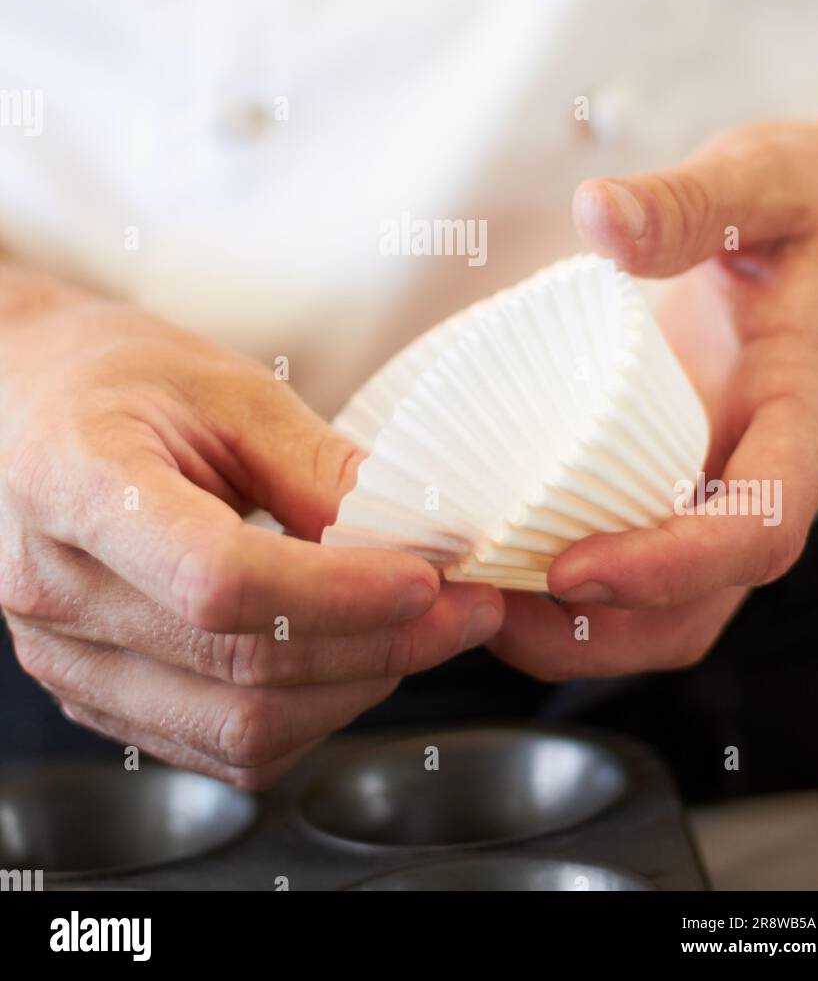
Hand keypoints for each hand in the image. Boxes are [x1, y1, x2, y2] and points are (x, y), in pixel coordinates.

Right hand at [0, 278, 503, 783]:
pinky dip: (307, 714)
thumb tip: (421, 540)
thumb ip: (322, 471)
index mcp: (77, 482)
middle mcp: (55, 589)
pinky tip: (347, 655)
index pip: (218, 581)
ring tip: (413, 628)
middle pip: (242, 667)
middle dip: (381, 646)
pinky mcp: (96, 697)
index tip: (427, 578)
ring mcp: (66, 659)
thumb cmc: (119, 380)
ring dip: (354, 688)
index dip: (339, 593)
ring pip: (240, 730)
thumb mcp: (229, 391)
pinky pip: (219, 748)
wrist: (31, 406)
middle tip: (464, 607)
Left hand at [488, 122, 817, 679]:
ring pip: (668, 598)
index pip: (758, 526)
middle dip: (603, 633)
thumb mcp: (763, 181)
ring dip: (577, 625)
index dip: (671, 567)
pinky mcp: (680, 462)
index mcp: (802, 409)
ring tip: (473, 596)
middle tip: (486, 610)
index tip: (573, 569)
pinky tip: (492, 544)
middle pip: (704, 602)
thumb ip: (690, 203)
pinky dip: (566, 569)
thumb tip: (599, 214)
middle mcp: (764, 463)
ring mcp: (721, 471)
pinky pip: (634, 542)